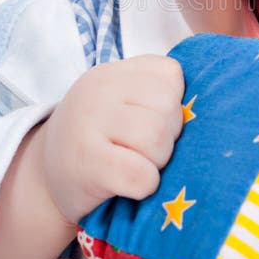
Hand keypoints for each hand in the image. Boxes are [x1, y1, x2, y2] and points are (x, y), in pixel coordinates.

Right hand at [36, 54, 185, 224]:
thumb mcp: (121, 102)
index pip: (172, 77)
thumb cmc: (99, 139)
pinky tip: (127, 185)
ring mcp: (89, 124)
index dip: (172, 105)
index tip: (150, 121)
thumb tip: (214, 107)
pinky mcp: (87, 164)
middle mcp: (99, 90)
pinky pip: (141, 176)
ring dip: (157, 163)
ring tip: (135, 165)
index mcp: (114, 72)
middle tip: (141, 151)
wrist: (44, 179)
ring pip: (158, 141)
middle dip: (167, 138)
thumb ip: (157, 93)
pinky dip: (144, 186)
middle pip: (169, 111)